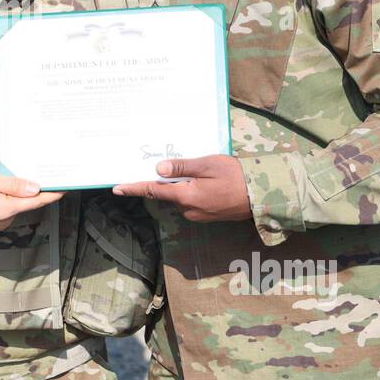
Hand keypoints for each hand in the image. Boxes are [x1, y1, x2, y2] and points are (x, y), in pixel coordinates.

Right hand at [0, 169, 62, 231]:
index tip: (66, 186)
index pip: (36, 201)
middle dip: (39, 190)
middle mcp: (5, 219)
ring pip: (21, 204)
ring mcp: (1, 221)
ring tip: (32, 176)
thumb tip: (36, 188)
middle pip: (30, 203)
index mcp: (5, 209)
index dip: (52, 194)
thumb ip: (13, 185)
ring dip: (26, 192)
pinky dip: (16, 197)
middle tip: (50, 174)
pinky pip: (12, 206)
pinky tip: (15, 185)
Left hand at [113, 155, 252, 222]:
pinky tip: (206, 180)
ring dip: (182, 184)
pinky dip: (191, 190)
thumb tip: (158, 170)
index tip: (116, 187)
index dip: (134, 188)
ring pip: (180, 196)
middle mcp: (188, 209)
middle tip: (174, 164)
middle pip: (167, 193)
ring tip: (199, 169)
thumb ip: (183, 168)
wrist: (263, 196)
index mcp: (186, 196)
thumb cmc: (237, 176)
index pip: (153, 191)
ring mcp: (198, 215)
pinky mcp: (207, 216)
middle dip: (166, 180)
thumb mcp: (209, 165)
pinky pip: (191, 201)